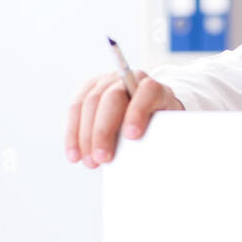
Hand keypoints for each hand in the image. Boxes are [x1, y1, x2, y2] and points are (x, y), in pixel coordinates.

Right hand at [65, 70, 183, 167]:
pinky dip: (74, 135)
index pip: (147, 92)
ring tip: (90, 162)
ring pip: (90, 103)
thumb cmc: (159, 124)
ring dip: (86, 136)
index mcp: (155, 88)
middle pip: (112, 98)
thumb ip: (162, 136)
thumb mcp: (167, 129)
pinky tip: (75, 154)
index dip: (138, 112)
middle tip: (103, 158)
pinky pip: (75, 110)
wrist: (150, 111)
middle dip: (104, 130)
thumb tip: (148, 156)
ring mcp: (106, 83)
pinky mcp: (89, 90)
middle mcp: (129, 80)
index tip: (132, 136)